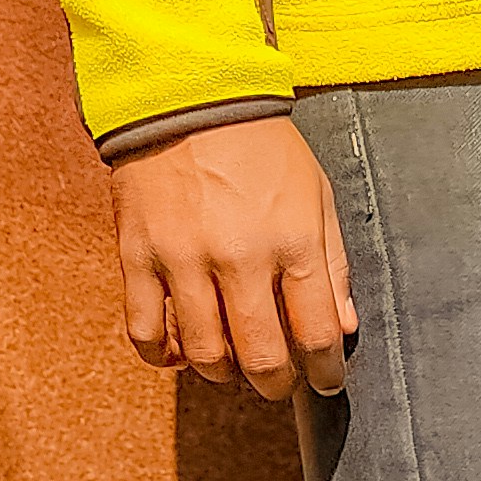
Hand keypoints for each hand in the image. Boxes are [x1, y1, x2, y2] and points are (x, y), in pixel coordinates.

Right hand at [111, 116, 358, 398]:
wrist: (190, 96)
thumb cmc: (262, 146)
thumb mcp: (316, 194)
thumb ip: (333, 265)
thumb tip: (343, 328)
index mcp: (293, 240)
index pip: (315, 333)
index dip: (324, 371)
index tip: (325, 380)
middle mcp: (239, 256)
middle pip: (260, 356)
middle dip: (276, 384)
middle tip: (279, 384)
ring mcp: (183, 259)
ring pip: (204, 353)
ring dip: (223, 373)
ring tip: (233, 365)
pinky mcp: (137, 256)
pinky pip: (144, 331)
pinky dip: (162, 355)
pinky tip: (179, 351)